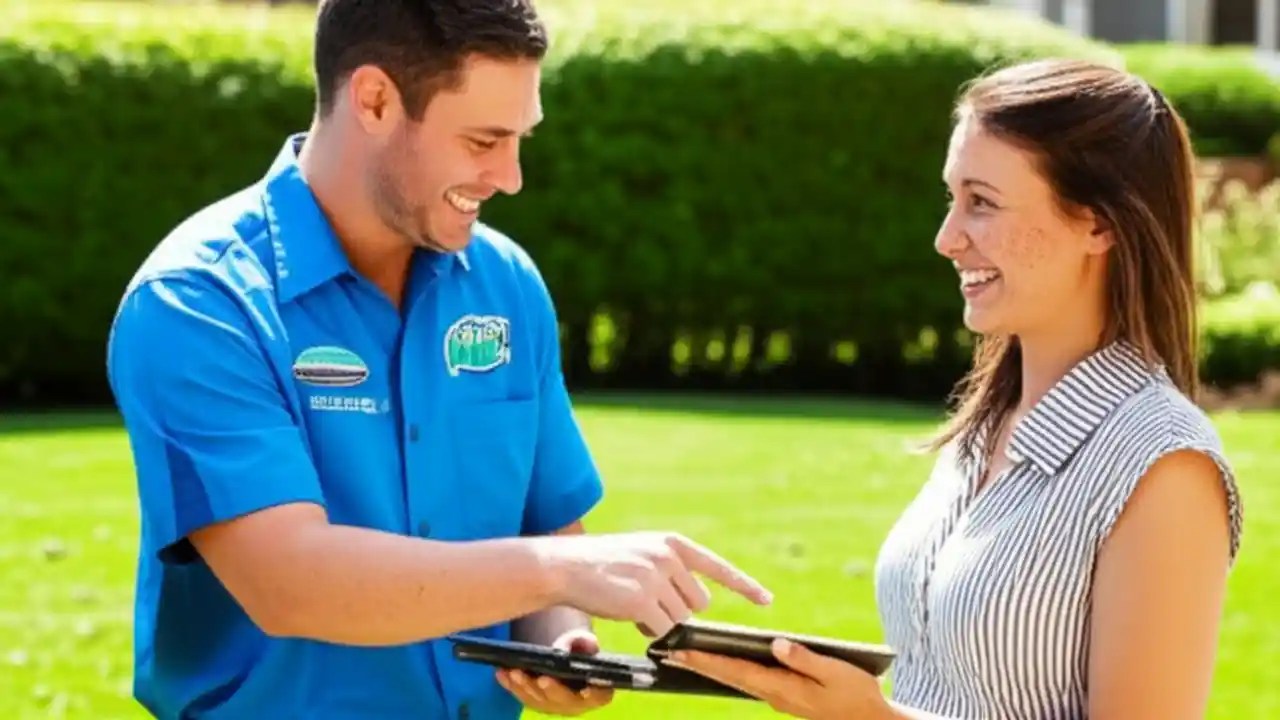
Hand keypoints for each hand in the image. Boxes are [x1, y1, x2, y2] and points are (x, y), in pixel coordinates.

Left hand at [496, 628, 612, 715]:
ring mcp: (554, 706)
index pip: (599, 696)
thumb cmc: (580, 650)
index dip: (594, 694)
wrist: (566, 658)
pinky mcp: (536, 703)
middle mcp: (576, 704)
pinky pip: (523, 697)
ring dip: (526, 687)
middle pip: (564, 701)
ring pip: (540, 701)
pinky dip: (511, 686)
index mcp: (597, 691)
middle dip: (552, 690)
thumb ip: (580, 642)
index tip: (586, 690)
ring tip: (515, 672)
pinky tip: (502, 673)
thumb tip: (562, 649)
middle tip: (542, 679)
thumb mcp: (583, 642)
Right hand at [541, 531, 772, 637]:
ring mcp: (656, 579)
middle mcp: (669, 557)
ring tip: (631, 604)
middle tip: (646, 601)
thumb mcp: (642, 553)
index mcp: (672, 543)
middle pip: (698, 603)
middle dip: (677, 610)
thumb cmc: (603, 564)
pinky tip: (627, 616)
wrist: (563, 566)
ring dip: (659, 621)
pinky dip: (648, 632)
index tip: (766, 600)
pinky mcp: (642, 602)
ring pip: (679, 620)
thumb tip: (697, 604)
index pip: (717, 567)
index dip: (744, 586)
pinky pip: (661, 632)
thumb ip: (672, 570)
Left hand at [665, 638, 895, 719]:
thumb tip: (776, 643)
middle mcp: (774, 694)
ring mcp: (778, 696)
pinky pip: (751, 680)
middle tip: (668, 653)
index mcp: (783, 687)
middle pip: (729, 676)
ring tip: (687, 654)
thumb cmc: (856, 695)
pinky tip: (723, 660)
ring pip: (738, 679)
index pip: (736, 671)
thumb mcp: (836, 672)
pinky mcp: (785, 694)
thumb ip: (805, 658)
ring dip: (713, 666)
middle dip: (699, 663)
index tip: (681, 653)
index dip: (707, 661)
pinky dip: (733, 669)